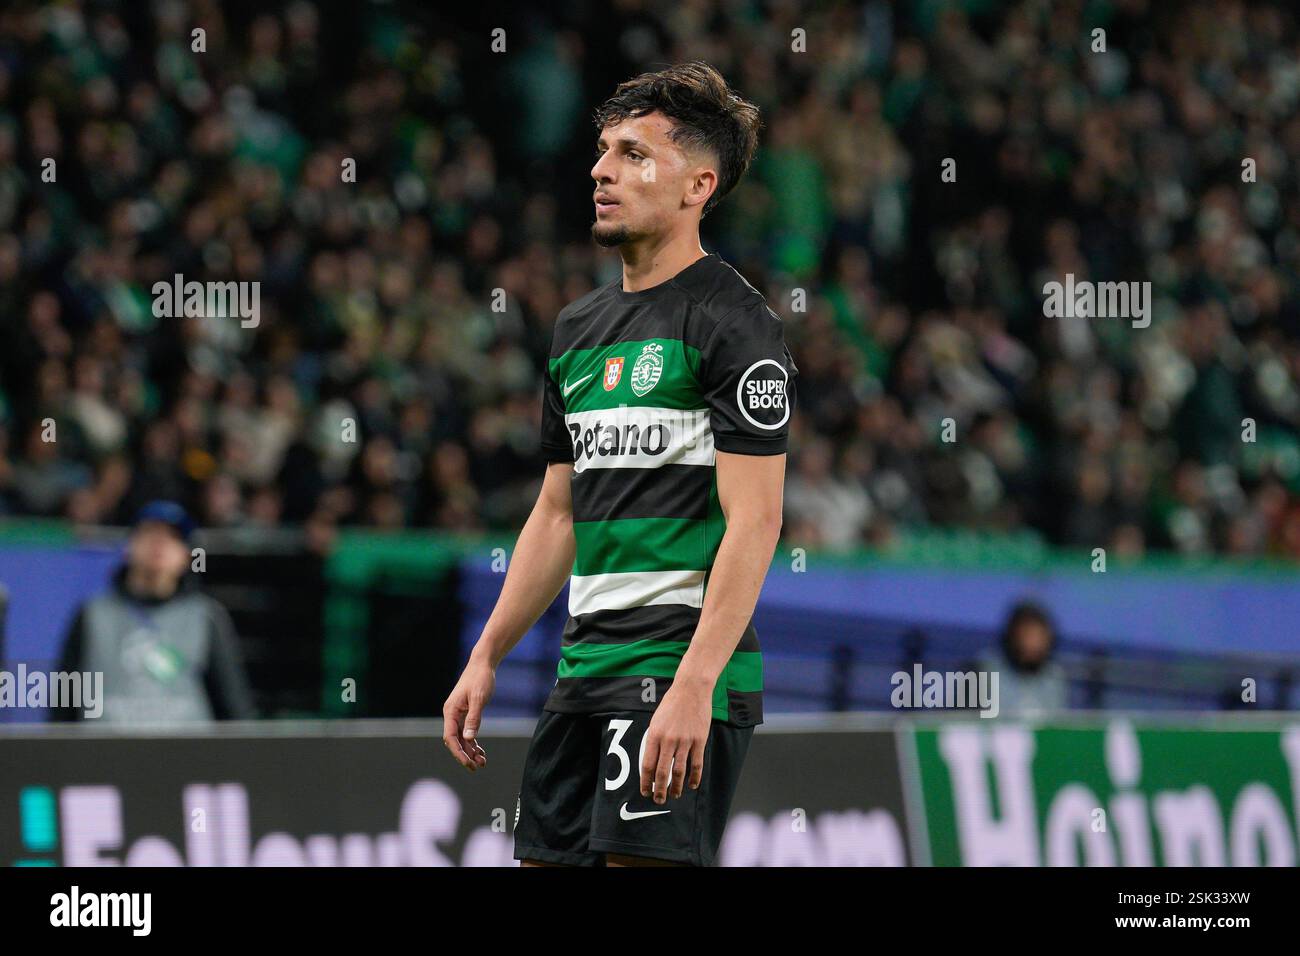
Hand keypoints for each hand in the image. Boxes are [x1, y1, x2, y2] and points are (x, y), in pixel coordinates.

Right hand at [442, 657, 493, 770]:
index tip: (467, 763)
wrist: (483, 664)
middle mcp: (452, 714)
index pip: (450, 737)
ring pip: (461, 738)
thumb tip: (469, 738)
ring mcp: (458, 715)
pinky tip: (480, 752)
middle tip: (476, 767)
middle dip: (464, 755)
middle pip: (455, 741)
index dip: (458, 752)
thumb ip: (473, 718)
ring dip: (470, 751)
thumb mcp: (479, 699)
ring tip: (481, 763)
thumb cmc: (480, 679)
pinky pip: (467, 732)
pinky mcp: (466, 713)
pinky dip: (473, 743)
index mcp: (450, 711)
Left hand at [640, 679, 712, 802]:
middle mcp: (668, 740)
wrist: (691, 690)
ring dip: (676, 787)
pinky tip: (692, 785)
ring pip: (679, 771)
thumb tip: (652, 762)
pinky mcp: (699, 740)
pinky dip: (694, 777)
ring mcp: (685, 741)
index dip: (645, 781)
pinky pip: (696, 764)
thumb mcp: (656, 720)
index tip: (645, 791)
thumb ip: (654, 740)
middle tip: (658, 800)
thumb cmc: (672, 704)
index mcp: (654, 735)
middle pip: (662, 772)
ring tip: (674, 795)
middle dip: (659, 790)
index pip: (647, 764)